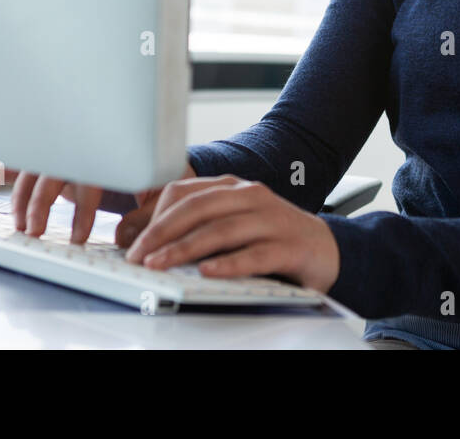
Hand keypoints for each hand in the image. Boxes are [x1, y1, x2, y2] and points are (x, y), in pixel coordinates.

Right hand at [0, 161, 196, 244]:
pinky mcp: (53, 155)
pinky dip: (0, 169)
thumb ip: (148, 211)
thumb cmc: (157, 167)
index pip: (90, 181)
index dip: (83, 211)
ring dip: (21, 196)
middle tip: (36, 232)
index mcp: (108, 152)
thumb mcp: (162, 186)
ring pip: (34, 169)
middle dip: (40, 204)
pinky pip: (23, 160)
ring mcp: (64, 149)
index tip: (80, 238)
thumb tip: (130, 238)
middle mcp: (81, 147)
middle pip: (52, 174)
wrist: (151, 140)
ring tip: (20, 225)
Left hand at [122, 174, 339, 293]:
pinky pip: (255, 254)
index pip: (184, 192)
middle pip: (198, 208)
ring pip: (222, 230)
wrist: (326, 249)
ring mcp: (272, 219)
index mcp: (232, 188)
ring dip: (186, 249)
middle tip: (139, 257)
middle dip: (162, 233)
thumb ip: (193, 228)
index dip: (154, 217)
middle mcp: (251, 197)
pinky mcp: (290, 246)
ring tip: (160, 265)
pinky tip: (209, 271)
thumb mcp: (230, 226)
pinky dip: (229, 263)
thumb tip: (141, 242)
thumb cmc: (271, 238)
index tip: (133, 244)